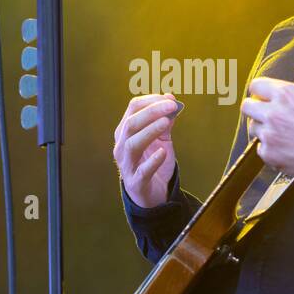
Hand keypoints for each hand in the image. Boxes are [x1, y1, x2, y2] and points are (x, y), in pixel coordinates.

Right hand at [113, 93, 181, 208]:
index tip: (170, 99)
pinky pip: (142, 171)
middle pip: (131, 124)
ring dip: (150, 131)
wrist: (152, 194)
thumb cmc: (152, 162)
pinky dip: (152, 161)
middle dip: (151, 112)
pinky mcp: (136, 182)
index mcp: (125, 131)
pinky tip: (162, 152)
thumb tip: (171, 99)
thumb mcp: (161, 139)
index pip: (133, 108)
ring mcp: (127, 164)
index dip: (151, 101)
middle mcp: (122, 146)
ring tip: (166, 123)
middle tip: (171, 106)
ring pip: (132, 144)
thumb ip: (165, 120)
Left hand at [240, 64, 293, 179]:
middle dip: (255, 108)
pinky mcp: (269, 153)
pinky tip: (282, 147)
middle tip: (265, 113)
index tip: (263, 95)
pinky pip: (260, 148)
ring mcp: (269, 134)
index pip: (256, 85)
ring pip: (253, 128)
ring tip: (277, 132)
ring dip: (262, 129)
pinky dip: (269, 149)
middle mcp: (272, 113)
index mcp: (285, 94)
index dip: (259, 90)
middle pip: (246, 106)